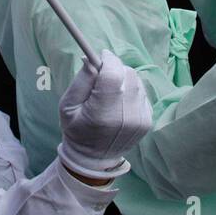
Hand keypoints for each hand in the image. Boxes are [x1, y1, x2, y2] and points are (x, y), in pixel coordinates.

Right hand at [57, 50, 151, 180]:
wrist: (94, 158)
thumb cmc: (77, 129)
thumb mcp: (67, 105)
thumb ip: (81, 81)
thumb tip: (92, 58)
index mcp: (102, 113)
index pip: (113, 75)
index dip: (108, 60)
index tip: (101, 55)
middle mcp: (125, 116)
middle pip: (127, 74)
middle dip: (114, 69)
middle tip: (102, 76)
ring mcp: (140, 119)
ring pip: (136, 81)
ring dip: (124, 79)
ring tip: (111, 92)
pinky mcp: (147, 121)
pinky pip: (142, 92)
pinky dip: (132, 91)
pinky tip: (120, 102)